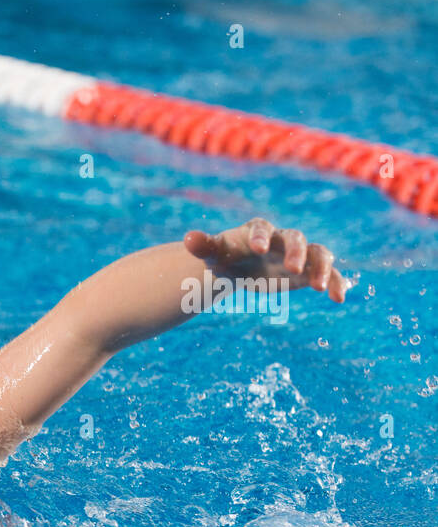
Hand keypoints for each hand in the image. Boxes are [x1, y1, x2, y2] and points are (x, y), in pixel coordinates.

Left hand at [183, 217, 349, 302]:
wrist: (240, 266)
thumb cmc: (225, 257)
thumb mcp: (212, 253)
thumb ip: (202, 245)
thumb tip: (188, 239)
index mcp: (256, 231)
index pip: (261, 228)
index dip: (260, 236)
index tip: (258, 249)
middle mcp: (282, 239)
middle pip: (295, 238)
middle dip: (296, 253)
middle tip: (293, 270)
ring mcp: (299, 253)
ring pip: (318, 253)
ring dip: (322, 268)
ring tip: (320, 288)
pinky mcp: (310, 270)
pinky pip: (329, 273)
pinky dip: (337, 282)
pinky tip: (339, 298)